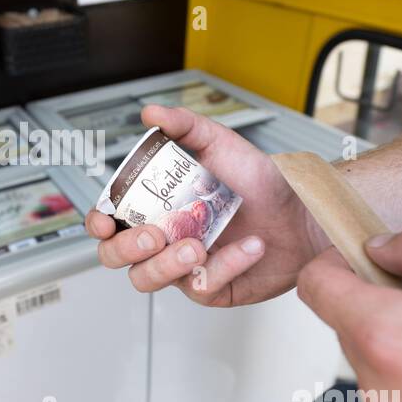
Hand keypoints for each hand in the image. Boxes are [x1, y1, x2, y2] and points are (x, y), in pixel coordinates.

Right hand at [85, 105, 329, 305]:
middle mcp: (164, 239)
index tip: (106, 220)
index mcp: (155, 207)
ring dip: (167, 264)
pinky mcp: (213, 288)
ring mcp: (184, 267)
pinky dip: (226, 265)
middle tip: (156, 233)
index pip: (109, 222)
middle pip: (116, 257)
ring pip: (149, 278)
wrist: (302, 211)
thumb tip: (151, 113)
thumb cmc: (259, 181)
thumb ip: (184, 127)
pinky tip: (249, 246)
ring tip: (198, 244)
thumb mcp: (220, 144)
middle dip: (128, 248)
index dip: (99, 224)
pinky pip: (202, 286)